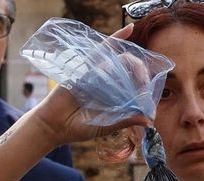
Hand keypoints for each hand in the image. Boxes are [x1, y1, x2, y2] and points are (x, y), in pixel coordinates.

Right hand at [27, 24, 151, 147]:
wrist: (53, 126)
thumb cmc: (77, 128)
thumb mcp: (106, 126)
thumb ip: (125, 121)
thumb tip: (150, 120)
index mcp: (115, 94)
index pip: (136, 83)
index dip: (146, 86)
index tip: (150, 97)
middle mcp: (108, 81)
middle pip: (131, 68)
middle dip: (142, 73)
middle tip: (145, 83)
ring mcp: (97, 73)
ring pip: (120, 60)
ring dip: (133, 64)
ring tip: (139, 77)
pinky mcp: (86, 67)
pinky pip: (103, 50)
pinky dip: (116, 38)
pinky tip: (129, 29)